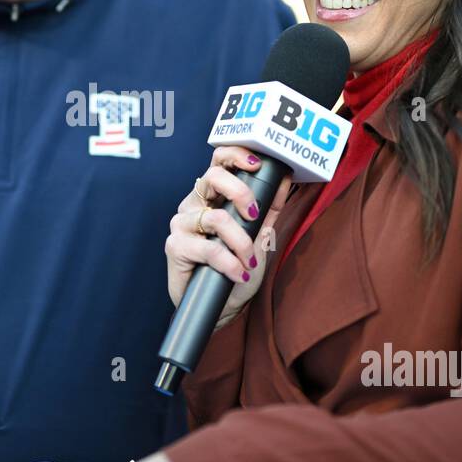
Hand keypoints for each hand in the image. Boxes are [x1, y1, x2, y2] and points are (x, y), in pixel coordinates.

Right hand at [166, 146, 292, 326]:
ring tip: (249, 261)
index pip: (218, 162)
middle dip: (242, 193)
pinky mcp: (175, 247)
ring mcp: (182, 224)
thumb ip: (269, 208)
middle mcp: (194, 205)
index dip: (236, 155)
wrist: (222, 306)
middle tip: (255, 216)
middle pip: (213, 177)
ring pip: (217, 218)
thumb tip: (285, 179)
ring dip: (241, 242)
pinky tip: (238, 273)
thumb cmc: (236, 269)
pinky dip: (230, 263)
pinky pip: (209, 248)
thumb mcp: (260, 236)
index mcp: (212, 196)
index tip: (257, 164)